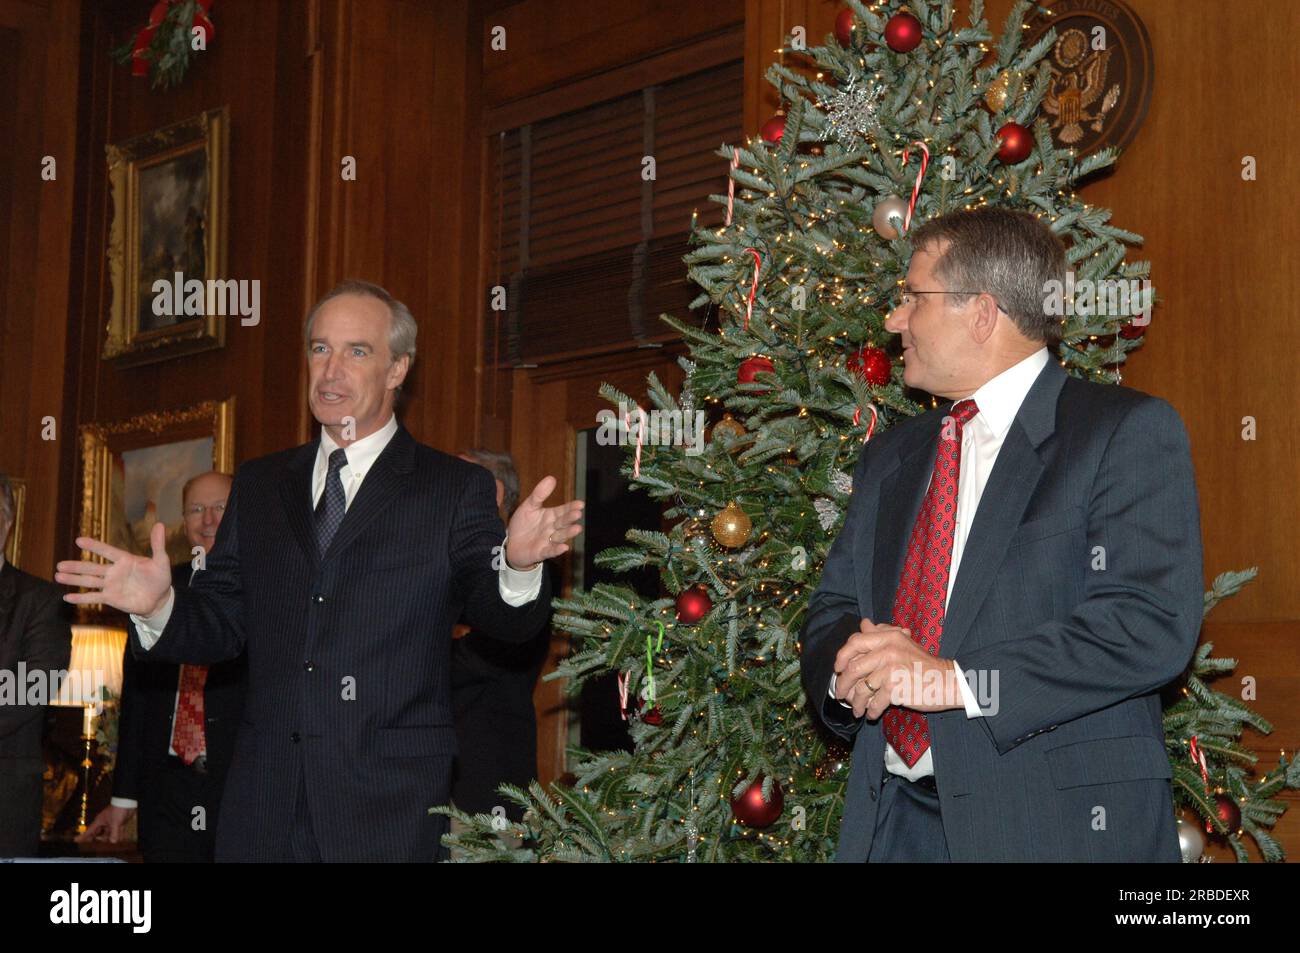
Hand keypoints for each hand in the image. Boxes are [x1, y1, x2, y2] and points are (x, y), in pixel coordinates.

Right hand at [55, 521, 173, 615]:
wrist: (159, 599)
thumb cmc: (159, 578)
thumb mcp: (161, 561)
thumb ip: (157, 545)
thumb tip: (160, 524)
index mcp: (125, 560)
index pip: (107, 551)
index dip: (94, 546)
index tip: (79, 540)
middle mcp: (114, 571)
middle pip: (92, 567)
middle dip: (76, 566)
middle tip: (59, 564)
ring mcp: (110, 585)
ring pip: (89, 581)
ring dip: (73, 579)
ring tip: (58, 576)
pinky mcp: (111, 598)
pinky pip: (94, 598)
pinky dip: (81, 598)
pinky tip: (67, 597)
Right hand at [77, 804, 135, 843]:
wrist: (127, 803)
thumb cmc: (118, 809)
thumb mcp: (115, 822)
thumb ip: (114, 833)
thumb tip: (113, 841)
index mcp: (99, 821)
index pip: (89, 830)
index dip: (83, 836)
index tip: (75, 840)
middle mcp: (104, 823)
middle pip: (97, 833)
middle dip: (97, 838)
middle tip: (96, 843)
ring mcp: (111, 823)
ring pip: (107, 833)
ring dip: (108, 838)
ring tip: (110, 841)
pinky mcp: (118, 823)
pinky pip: (116, 831)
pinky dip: (117, 835)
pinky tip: (119, 838)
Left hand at [504, 475, 583, 569]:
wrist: (510, 544)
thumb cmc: (523, 525)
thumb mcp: (529, 506)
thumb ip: (539, 494)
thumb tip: (552, 478)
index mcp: (551, 516)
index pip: (563, 510)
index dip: (571, 507)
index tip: (580, 504)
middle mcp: (552, 528)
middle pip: (563, 523)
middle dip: (570, 518)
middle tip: (577, 513)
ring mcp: (548, 541)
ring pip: (560, 536)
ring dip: (568, 533)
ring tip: (577, 528)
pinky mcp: (541, 552)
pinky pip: (550, 551)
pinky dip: (557, 549)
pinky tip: (564, 547)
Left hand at [833, 618, 958, 719]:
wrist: (947, 682)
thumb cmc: (924, 664)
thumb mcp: (903, 642)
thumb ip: (882, 632)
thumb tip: (863, 623)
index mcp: (888, 637)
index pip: (855, 642)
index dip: (842, 656)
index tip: (838, 668)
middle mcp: (888, 650)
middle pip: (853, 667)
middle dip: (842, 684)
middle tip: (840, 694)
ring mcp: (891, 669)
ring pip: (861, 688)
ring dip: (855, 702)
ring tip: (856, 709)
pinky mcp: (896, 688)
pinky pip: (874, 702)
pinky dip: (871, 711)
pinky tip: (871, 714)